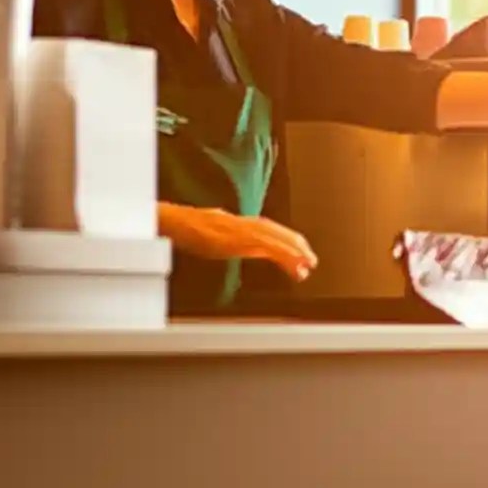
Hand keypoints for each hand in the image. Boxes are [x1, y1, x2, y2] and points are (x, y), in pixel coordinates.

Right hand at [158, 203, 317, 281]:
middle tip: (312, 261)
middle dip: (298, 247)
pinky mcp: (239, 239)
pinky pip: (267, 247)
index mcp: (242, 223)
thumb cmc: (191, 228)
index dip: (289, 241)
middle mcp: (247, 224)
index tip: (301, 252)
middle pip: (280, 233)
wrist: (176, 222)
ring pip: (278, 240)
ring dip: (295, 252)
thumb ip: (233, 238)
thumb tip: (243, 245)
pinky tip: (292, 264)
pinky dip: (283, 254)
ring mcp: (244, 230)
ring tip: (307, 265)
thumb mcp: (216, 234)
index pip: (272, 230)